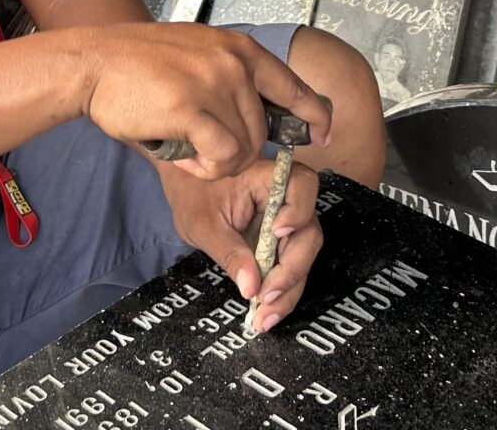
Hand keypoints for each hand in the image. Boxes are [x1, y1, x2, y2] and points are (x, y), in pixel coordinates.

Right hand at [79, 22, 331, 179]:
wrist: (94, 61)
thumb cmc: (138, 64)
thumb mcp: (198, 54)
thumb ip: (231, 77)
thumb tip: (264, 112)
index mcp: (239, 48)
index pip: (293, 85)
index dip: (314, 114)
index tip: (323, 133)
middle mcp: (234, 62)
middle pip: (261, 131)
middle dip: (235, 149)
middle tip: (198, 143)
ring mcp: (214, 83)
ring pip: (243, 148)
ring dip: (215, 160)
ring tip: (184, 144)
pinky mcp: (192, 108)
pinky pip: (221, 157)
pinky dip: (205, 168)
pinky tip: (184, 158)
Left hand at [161, 157, 322, 332]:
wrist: (188, 194)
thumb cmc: (193, 196)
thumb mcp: (203, 225)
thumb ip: (229, 252)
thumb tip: (251, 287)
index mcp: (267, 178)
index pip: (302, 184)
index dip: (298, 209)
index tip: (277, 233)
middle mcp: (285, 200)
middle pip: (307, 232)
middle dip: (291, 270)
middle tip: (265, 297)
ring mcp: (286, 224)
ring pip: (302, 257)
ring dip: (288, 290)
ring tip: (263, 318)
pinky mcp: (281, 244)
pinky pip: (289, 268)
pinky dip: (280, 292)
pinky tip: (265, 314)